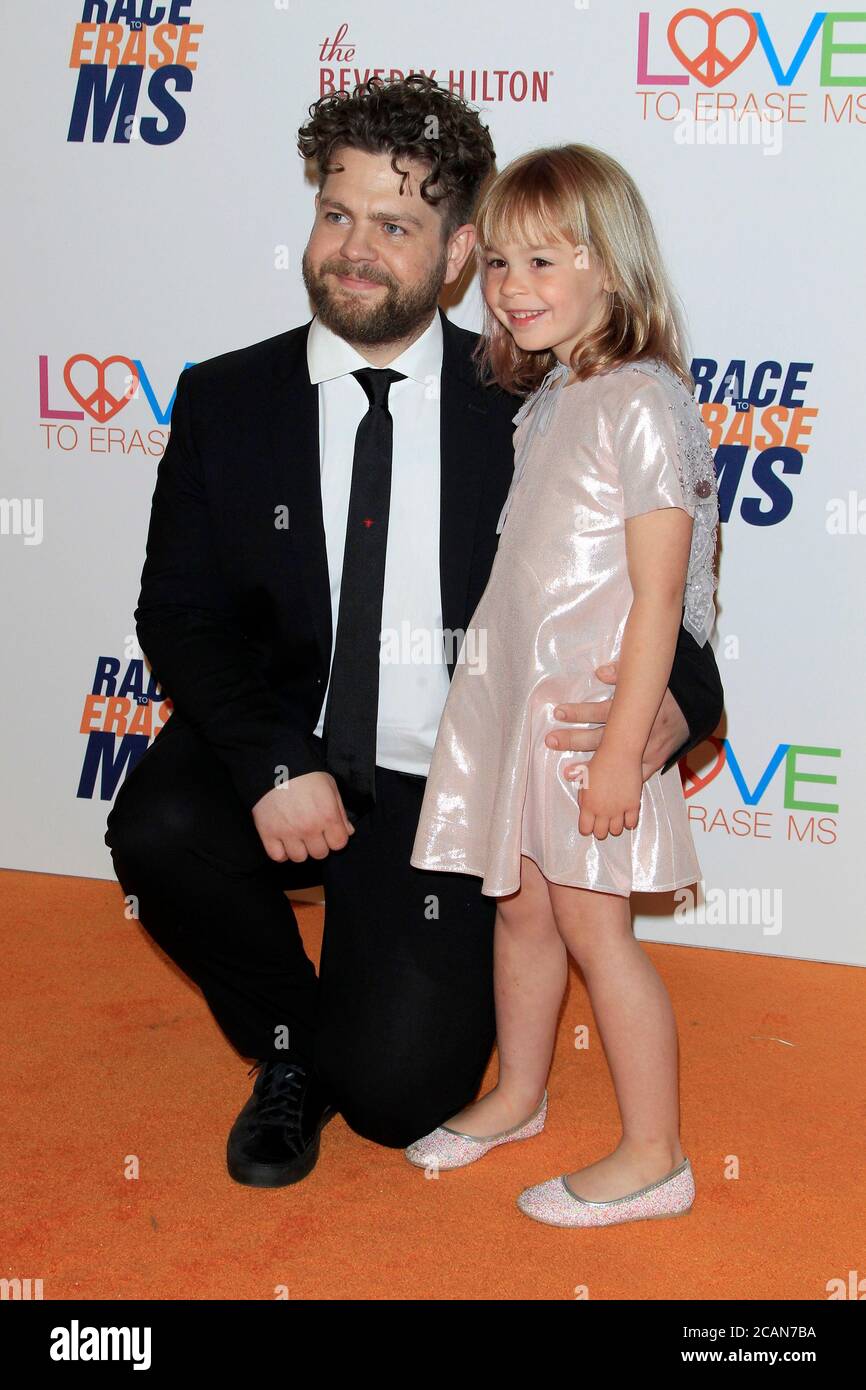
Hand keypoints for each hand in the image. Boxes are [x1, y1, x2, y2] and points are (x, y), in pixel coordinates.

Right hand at [251, 772, 354, 862]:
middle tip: (312, 832)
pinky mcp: (268, 833)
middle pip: (320, 854)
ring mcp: (287, 832)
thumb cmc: (304, 773)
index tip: (329, 831)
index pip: (339, 844)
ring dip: (300, 849)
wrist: (273, 764)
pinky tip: (283, 840)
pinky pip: (277, 856)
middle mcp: (309, 827)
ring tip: (297, 835)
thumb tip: (347, 831)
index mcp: (327, 815)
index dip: (335, 838)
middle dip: (318, 844)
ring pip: (299, 858)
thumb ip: (340, 811)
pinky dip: (281, 852)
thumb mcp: (330, 786)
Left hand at [545, 661, 688, 780]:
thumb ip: (623, 674)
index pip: (601, 711)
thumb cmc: (668, 690)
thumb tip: (601, 672)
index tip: (558, 712)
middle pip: (601, 737)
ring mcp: (647, 749)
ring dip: (591, 767)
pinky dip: (616, 783)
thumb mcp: (650, 678)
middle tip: (551, 740)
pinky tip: (599, 789)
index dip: (579, 712)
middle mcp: (639, 731)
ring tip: (568, 773)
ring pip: (614, 761)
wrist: (697, 706)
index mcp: (634, 710)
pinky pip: (634, 777)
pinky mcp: (656, 761)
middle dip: (574, 740)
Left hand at [576, 747, 641, 838]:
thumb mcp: (585, 779)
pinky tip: (626, 815)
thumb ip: (584, 796)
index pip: (585, 829)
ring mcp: (618, 809)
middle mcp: (602, 810)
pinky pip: (631, 823)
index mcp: (588, 804)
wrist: (620, 752)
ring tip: (614, 818)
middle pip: (601, 833)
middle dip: (600, 829)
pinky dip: (629, 821)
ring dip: (615, 826)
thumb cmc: (601, 761)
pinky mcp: (633, 805)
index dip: (587, 827)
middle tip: (602, 822)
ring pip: (616, 831)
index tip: (589, 823)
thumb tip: (584, 807)